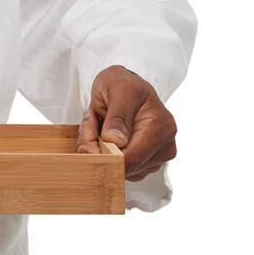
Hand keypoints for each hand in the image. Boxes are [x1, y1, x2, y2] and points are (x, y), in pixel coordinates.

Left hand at [76, 65, 176, 180]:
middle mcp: (164, 146)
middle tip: (91, 123)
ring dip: (100, 150)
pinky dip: (105, 155)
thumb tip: (117, 141)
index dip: (104, 153)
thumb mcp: (118, 89)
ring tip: (100, 125)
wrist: (123, 85)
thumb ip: (118, 115)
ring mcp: (156, 158)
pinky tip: (105, 136)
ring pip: (118, 170)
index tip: (89, 135)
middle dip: (100, 149)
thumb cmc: (122, 84)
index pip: (131, 158)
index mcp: (161, 127)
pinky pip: (118, 170)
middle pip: (123, 167)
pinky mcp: (145, 165)